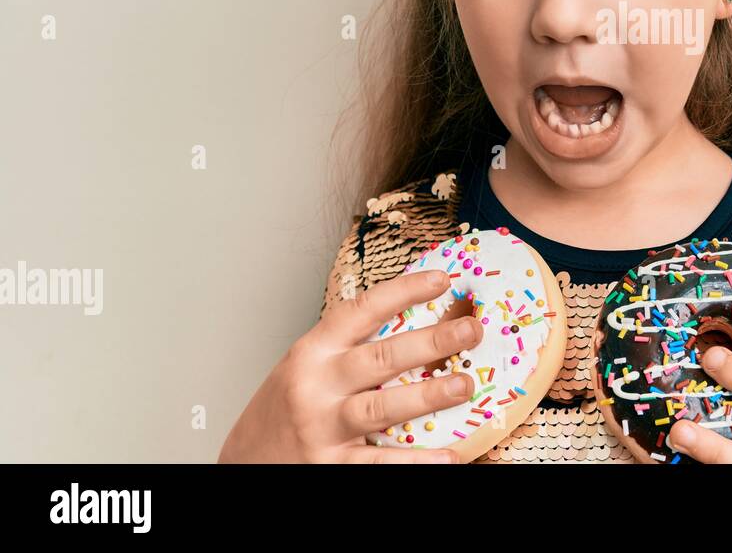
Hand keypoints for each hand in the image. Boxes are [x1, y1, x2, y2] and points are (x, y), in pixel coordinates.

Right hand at [218, 268, 483, 462]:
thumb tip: (414, 322)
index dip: (404, 291)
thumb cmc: (282, 410)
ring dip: (430, 396)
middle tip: (471, 330)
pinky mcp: (331, 468)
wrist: (241, 463)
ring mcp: (323, 428)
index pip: (362, 310)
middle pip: (382, 357)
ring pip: (383, 407)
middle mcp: (317, 386)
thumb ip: (349, 348)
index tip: (443, 280)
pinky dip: (417, 462)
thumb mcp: (307, 367)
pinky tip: (449, 456)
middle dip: (432, 341)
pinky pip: (380, 464)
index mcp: (313, 351)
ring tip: (466, 386)